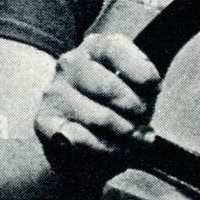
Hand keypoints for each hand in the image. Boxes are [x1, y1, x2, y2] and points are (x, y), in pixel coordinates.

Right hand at [35, 32, 160, 165]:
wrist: (82, 147)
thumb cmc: (117, 111)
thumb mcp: (137, 92)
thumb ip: (145, 85)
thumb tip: (150, 89)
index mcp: (94, 48)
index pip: (115, 48)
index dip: (140, 70)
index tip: (155, 89)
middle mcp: (70, 64)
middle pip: (108, 86)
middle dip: (134, 108)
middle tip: (142, 119)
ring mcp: (55, 92)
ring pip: (101, 117)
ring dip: (126, 133)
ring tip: (136, 139)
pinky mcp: (44, 122)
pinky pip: (82, 139)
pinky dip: (107, 149)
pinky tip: (116, 151)